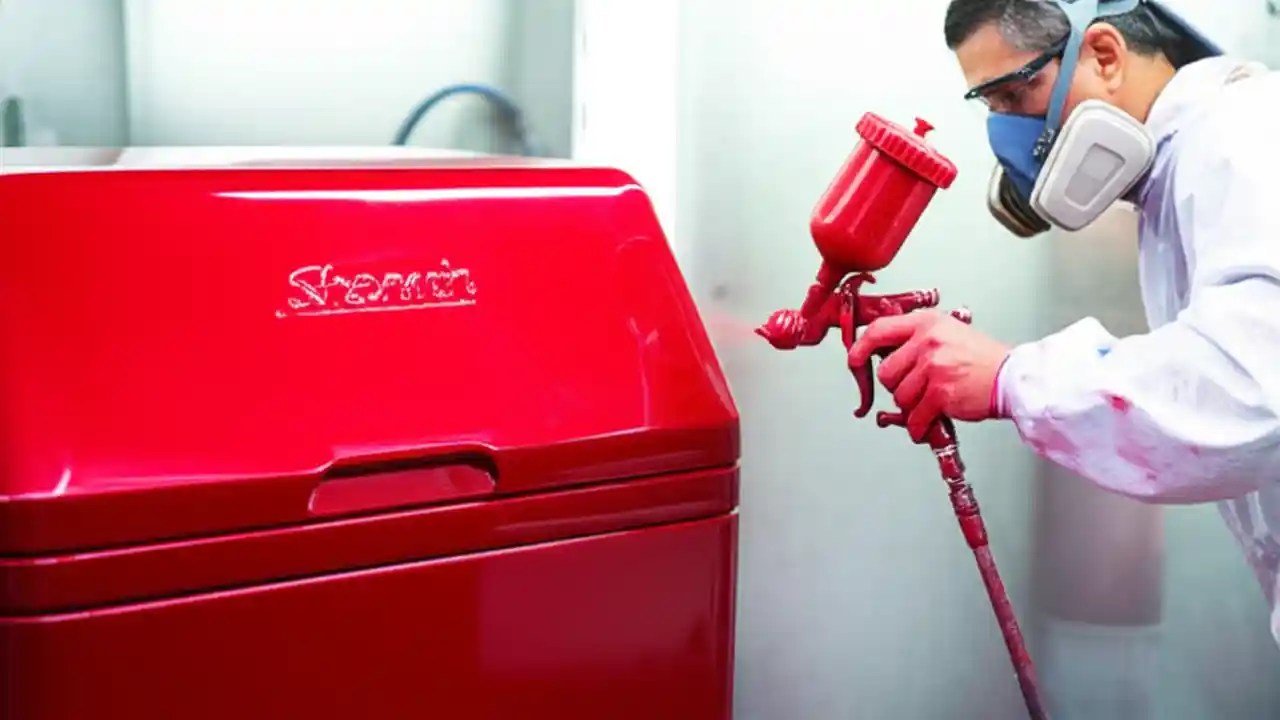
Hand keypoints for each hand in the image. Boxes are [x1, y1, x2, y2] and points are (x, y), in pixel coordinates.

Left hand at [848, 312, 1010, 441]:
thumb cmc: (981, 358)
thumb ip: (916, 338)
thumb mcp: (948, 331)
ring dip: (912, 405)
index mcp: (926, 323)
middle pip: (886, 371)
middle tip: (916, 388)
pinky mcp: (941, 393)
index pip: (879, 330)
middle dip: (897, 386)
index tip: (854, 360)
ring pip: (899, 396)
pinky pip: (915, 416)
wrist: (1012, 378)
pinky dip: (918, 425)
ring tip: (931, 400)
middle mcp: (928, 342)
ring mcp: (934, 367)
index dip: (860, 348)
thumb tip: (881, 351)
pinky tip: (926, 423)